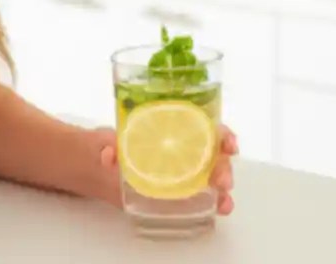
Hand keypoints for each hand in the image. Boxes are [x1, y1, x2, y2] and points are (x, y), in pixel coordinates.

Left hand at [93, 124, 237, 214]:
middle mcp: (190, 150)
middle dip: (223, 168)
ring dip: (224, 189)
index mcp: (179, 130)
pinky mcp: (185, 192)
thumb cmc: (118, 147)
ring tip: (225, 202)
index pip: (208, 128)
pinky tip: (221, 207)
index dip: (223, 134)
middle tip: (221, 181)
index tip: (228, 143)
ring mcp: (190, 171)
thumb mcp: (112, 142)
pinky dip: (218, 201)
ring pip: (216, 177)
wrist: (107, 167)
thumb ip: (110, 148)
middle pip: (216, 156)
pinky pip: (207, 195)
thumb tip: (109, 156)